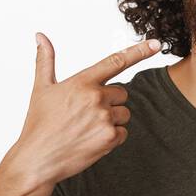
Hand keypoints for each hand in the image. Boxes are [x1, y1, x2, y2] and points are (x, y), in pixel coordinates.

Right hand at [11, 33, 160, 186]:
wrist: (38, 159)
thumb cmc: (39, 124)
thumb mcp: (41, 89)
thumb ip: (45, 60)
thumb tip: (40, 36)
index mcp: (82, 82)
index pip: (116, 61)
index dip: (139, 51)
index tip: (156, 44)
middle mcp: (96, 97)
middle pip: (122, 93)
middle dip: (110, 102)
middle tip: (86, 114)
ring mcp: (104, 118)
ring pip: (124, 113)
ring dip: (112, 120)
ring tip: (87, 127)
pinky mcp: (109, 138)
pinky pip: (123, 132)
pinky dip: (111, 137)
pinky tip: (91, 140)